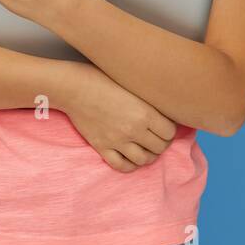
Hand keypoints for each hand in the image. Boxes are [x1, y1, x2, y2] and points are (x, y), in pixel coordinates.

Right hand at [60, 62, 178, 172]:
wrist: (75, 87)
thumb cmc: (103, 79)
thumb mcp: (132, 84)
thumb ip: (149, 101)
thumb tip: (165, 109)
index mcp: (145, 112)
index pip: (170, 133)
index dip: (170, 131)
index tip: (166, 127)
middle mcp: (133, 129)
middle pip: (160, 147)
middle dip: (162, 143)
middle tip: (157, 137)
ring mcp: (117, 141)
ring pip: (143, 160)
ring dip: (148, 155)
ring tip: (146, 148)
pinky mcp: (102, 147)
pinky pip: (121, 166)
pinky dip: (130, 165)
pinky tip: (130, 157)